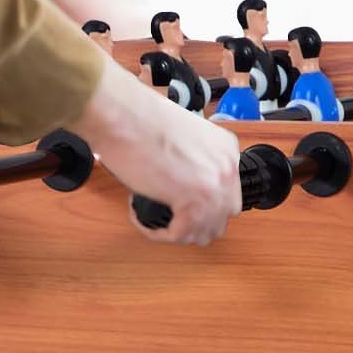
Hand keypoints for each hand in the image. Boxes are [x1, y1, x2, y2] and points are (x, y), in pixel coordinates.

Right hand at [73, 62, 240, 246]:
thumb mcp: (184, 136)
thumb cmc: (143, 120)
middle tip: (172, 216)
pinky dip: (159, 234)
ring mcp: (214, 187)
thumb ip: (195, 160)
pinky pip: (179, 236)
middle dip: (197, 222)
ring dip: (179, 231)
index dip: (203, 204)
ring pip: (205, 232)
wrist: (125, 116)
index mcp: (227, 148)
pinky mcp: (193, 205)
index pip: (227, 192)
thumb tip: (187, 185)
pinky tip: (141, 218)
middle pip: (222, 216)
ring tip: (157, 218)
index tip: (181, 203)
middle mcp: (227, 168)